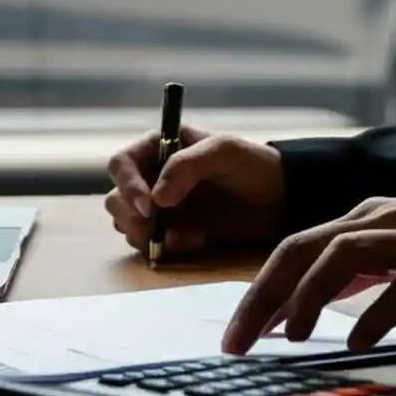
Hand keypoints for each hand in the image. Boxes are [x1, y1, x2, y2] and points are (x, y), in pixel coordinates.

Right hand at [105, 126, 284, 257]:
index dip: (127, 186)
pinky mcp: (171, 232)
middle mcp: (151, 177)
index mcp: (157, 147)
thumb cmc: (252, 164)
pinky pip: (151, 245)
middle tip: (163, 228)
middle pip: (116, 200)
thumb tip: (157, 198)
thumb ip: (186, 166)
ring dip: (152, 236)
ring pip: (129, 226)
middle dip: (135, 218)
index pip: (121, 165)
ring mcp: (160, 207)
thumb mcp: (223, 152)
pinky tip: (197, 240)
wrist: (279, 199)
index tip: (150, 206)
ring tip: (190, 235)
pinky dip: (168, 248)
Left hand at [221, 197, 395, 353]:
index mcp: (364, 215)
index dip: (260, 287)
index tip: (238, 328)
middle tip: (241, 338)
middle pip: (304, 248)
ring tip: (292, 336)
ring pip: (344, 256)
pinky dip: (377, 314)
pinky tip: (359, 341)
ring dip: (311, 297)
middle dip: (266, 295)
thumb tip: (302, 301)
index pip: (294, 246)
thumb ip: (351, 269)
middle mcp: (382, 218)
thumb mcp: (394, 249)